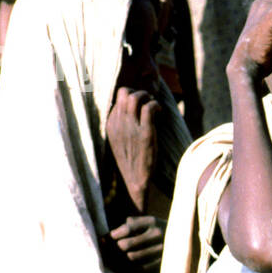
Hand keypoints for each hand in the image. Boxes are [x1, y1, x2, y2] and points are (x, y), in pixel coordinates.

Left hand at [102, 215, 164, 272]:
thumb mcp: (148, 221)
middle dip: (111, 249)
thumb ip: (131, 224)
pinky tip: (122, 266)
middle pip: (126, 244)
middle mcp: (158, 234)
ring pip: (131, 258)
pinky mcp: (163, 262)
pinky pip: (141, 268)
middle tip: (103, 251)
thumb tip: (107, 237)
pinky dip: (128, 268)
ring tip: (110, 259)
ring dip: (117, 260)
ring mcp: (162, 249)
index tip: (103, 239)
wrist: (184, 239)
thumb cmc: (157, 230)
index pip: (127, 228)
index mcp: (152, 221)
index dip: (112, 235)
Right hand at [105, 86, 158, 211]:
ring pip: (136, 98)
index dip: (130, 97)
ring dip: (148, 96)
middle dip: (139, 92)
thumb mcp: (118, 141)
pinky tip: (160, 112)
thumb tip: (129, 110)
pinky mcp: (146, 134)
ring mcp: (131, 128)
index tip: (140, 104)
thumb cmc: (130, 160)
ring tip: (154, 105)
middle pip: (124, 93)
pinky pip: (149, 108)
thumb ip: (121, 125)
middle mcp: (119, 124)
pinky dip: (156, 105)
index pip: (117, 99)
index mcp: (110, 125)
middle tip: (148, 100)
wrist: (135, 180)